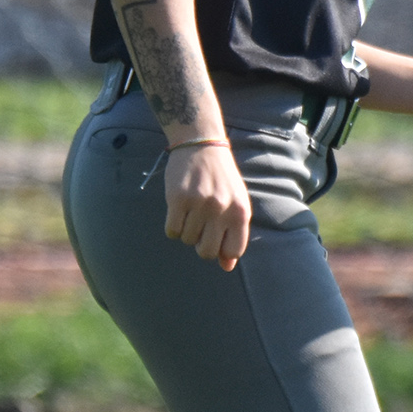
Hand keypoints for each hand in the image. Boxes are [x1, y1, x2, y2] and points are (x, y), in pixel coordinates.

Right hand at [164, 142, 251, 270]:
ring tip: (191, 211)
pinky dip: (173, 226)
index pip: (234, 251)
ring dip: (187, 231)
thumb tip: (227, 267)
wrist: (202, 145)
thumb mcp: (235, 203)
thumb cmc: (221, 179)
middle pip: (207, 252)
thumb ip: (234, 234)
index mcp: (240, 211)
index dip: (223, 251)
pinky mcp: (178, 199)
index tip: (217, 239)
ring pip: (188, 240)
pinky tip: (179, 211)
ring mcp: (199, 204)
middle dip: (202, 245)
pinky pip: (172, 231)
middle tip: (201, 228)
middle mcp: (222, 209)